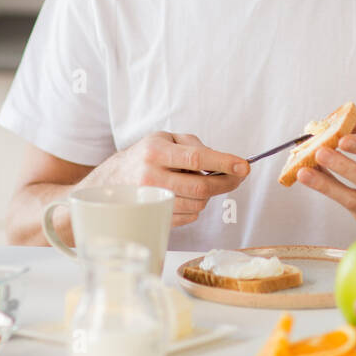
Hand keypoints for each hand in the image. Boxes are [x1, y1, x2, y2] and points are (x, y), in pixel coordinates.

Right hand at [82, 132, 248, 227]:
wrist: (111, 181)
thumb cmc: (144, 156)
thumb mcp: (164, 139)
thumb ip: (193, 145)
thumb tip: (222, 163)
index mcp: (156, 152)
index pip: (197, 158)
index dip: (224, 162)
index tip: (244, 165)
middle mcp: (151, 176)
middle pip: (201, 186)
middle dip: (226, 183)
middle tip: (237, 176)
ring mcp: (152, 200)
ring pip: (198, 204)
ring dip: (207, 195)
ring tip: (197, 183)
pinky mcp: (155, 217)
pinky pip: (190, 216)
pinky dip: (195, 206)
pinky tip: (185, 195)